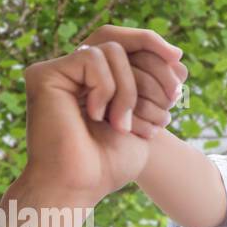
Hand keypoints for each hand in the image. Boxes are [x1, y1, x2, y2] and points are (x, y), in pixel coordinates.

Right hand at [20, 29, 183, 203]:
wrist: (80, 186)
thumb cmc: (107, 166)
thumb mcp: (143, 122)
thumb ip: (154, 89)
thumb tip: (178, 60)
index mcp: (94, 83)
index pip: (126, 45)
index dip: (154, 47)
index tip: (182, 72)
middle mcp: (75, 73)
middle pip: (121, 41)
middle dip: (154, 69)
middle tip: (171, 100)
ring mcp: (59, 72)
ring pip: (111, 49)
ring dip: (129, 90)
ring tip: (121, 124)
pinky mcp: (44, 74)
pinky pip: (92, 58)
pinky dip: (107, 88)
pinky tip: (97, 116)